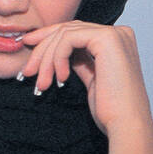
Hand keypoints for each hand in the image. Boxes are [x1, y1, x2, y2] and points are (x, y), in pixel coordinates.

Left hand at [18, 21, 152, 138]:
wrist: (125, 124)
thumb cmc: (112, 110)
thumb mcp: (91, 78)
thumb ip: (80, 61)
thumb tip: (59, 53)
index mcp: (116, 41)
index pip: (75, 31)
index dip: (48, 39)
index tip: (29, 51)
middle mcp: (118, 33)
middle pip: (68, 29)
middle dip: (43, 49)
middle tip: (27, 71)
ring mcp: (114, 33)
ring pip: (65, 34)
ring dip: (46, 59)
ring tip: (42, 82)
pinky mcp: (107, 38)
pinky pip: (68, 39)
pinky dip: (57, 58)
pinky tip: (60, 79)